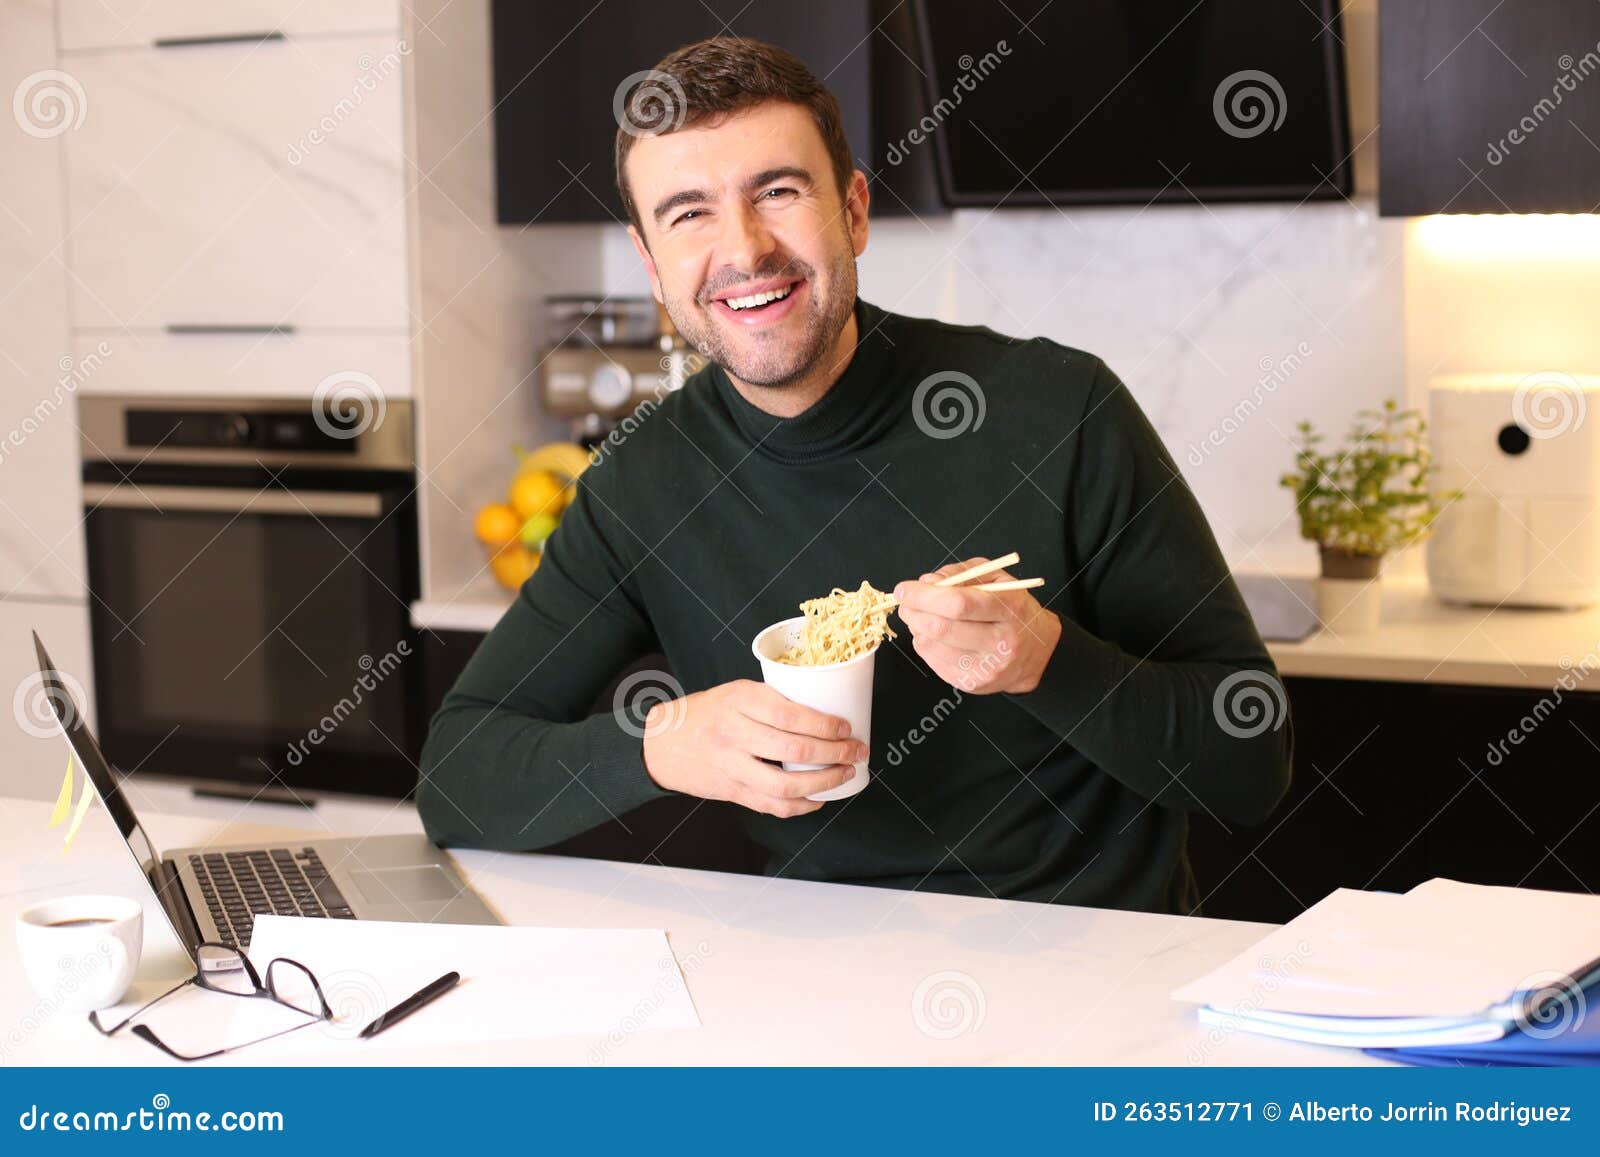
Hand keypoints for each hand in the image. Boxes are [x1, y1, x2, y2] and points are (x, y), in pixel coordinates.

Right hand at [639, 679, 864, 817]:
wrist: (662, 744)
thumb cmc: (707, 713)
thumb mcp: (736, 692)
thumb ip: (772, 702)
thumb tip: (824, 715)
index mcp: (739, 701)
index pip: (792, 715)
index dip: (826, 725)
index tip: (846, 727)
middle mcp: (735, 733)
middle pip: (795, 749)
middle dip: (835, 753)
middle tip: (857, 751)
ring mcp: (732, 766)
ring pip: (786, 784)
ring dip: (824, 783)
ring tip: (844, 774)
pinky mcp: (732, 791)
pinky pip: (772, 805)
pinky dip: (801, 806)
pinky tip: (819, 798)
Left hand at [893, 558, 1062, 693]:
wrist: (1036, 654)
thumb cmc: (1012, 610)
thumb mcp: (996, 579)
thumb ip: (961, 573)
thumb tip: (926, 582)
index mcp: (1010, 610)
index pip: (958, 604)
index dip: (924, 596)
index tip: (905, 589)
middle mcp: (1001, 642)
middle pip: (941, 627)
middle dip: (913, 611)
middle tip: (906, 602)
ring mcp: (986, 667)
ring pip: (932, 645)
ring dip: (916, 626)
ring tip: (921, 616)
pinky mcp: (972, 683)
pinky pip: (932, 661)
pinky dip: (924, 642)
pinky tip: (934, 634)